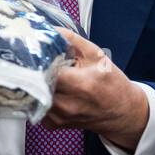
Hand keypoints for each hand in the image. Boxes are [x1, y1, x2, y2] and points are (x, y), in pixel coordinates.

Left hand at [43, 29, 148, 149]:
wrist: (122, 112)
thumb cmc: (112, 84)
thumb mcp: (97, 56)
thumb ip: (73, 40)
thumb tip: (51, 29)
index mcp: (80, 84)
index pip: (46, 70)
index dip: (38, 60)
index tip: (37, 53)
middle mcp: (67, 104)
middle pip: (35, 82)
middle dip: (34, 71)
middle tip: (39, 64)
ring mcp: (59, 117)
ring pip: (32, 95)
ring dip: (35, 84)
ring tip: (47, 77)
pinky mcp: (54, 124)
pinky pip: (35, 107)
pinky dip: (38, 97)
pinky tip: (50, 91)